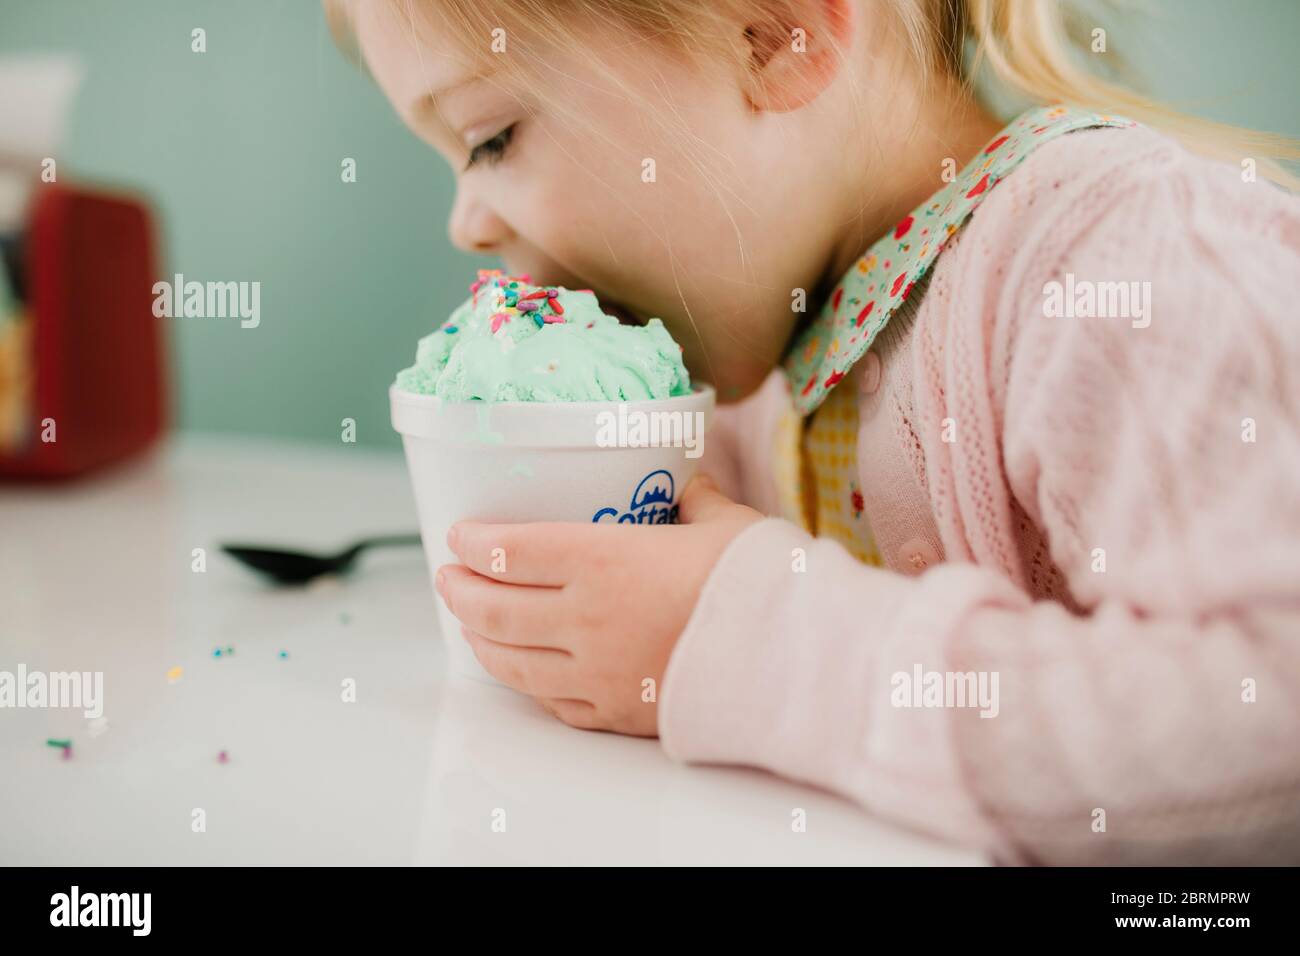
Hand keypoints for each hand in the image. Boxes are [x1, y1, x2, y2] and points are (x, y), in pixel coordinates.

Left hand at [436, 473, 761, 735]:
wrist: (797, 664)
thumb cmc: (764, 585)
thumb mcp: (727, 522)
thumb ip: (694, 500)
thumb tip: (686, 483)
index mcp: (606, 561)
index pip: (513, 550)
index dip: (476, 542)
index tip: (459, 535)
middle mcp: (587, 619)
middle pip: (496, 607)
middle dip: (460, 590)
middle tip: (448, 576)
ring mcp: (596, 673)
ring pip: (511, 661)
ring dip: (479, 638)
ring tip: (468, 623)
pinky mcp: (614, 713)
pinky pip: (552, 701)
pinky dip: (525, 682)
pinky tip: (521, 670)